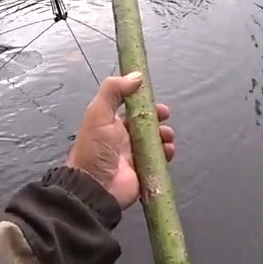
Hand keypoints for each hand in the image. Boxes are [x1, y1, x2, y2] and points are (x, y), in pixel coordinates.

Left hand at [66, 71, 175, 208]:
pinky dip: (166, 153)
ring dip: (164, 136)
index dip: (146, 104)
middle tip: (165, 119)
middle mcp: (122, 139)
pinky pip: (159, 159)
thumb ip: (114, 90)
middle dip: (158, 120)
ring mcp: (134, 156)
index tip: (157, 103)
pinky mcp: (143, 172)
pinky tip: (167, 151)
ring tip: (166, 137)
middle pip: (147, 124)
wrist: (95, 186)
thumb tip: (137, 76)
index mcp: (110, 124)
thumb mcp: (99, 112)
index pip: (132, 110)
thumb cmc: (95, 147)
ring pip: (156, 141)